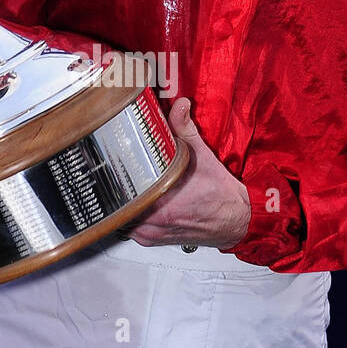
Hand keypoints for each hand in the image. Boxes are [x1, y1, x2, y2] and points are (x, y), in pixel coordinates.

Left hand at [121, 97, 251, 248]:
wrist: (236, 220)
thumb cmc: (221, 194)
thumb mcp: (203, 156)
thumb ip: (185, 129)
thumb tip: (179, 106)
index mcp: (164, 203)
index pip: (123, 191)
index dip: (114, 176)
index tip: (111, 162)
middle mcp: (154, 222)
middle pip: (117, 205)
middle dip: (115, 187)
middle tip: (113, 170)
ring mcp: (150, 234)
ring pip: (120, 218)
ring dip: (120, 202)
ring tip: (121, 184)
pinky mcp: (151, 240)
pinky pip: (129, 228)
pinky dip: (128, 214)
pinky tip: (132, 201)